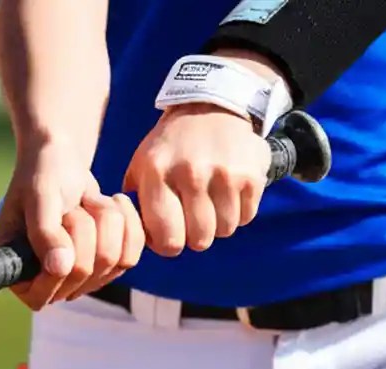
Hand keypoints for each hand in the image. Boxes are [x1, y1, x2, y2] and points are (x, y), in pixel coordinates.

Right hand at [0, 137, 145, 310]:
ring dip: (104, 220)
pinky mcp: (106, 267)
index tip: (58, 224)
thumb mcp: (39, 197)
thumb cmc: (42, 174)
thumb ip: (44, 233)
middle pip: (82, 275)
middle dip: (84, 229)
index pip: (41, 297)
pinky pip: (130, 257)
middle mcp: (44, 283)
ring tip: (86, 202)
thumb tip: (60, 269)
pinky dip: (127, 223)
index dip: (58, 267)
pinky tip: (110, 203)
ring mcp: (77, 278)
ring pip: (111, 264)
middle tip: (69, 205)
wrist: (63, 161)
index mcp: (14, 273)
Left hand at [123, 103, 270, 256]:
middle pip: (199, 239)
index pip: (167, 238)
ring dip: (218, 224)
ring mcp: (223, 173)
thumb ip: (134, 204)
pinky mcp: (250, 174)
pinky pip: (246, 216)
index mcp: (157, 173)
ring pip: (224, 229)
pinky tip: (228, 195)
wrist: (211, 107)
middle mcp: (190, 173)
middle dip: (195, 237)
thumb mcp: (141, 166)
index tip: (170, 234)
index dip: (168, 244)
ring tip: (210, 205)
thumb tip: (136, 239)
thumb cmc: (170, 147)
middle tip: (192, 221)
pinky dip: (238, 212)